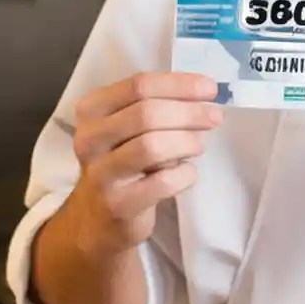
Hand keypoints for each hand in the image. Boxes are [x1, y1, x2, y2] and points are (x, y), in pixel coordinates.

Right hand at [63, 72, 221, 259]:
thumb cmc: (123, 161)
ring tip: (198, 146)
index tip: (210, 89)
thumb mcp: (128, 127)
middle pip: (147, 113)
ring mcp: (101, 173)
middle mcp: (89, 138)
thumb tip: (205, 92)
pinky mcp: (118, 204)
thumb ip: (157, 104)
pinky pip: (163, 182)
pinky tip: (187, 173)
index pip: (139, 85)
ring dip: (187, 142)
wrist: (96, 218)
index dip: (180, 85)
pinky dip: (185, 174)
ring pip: (153, 146)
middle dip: (189, 113)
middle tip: (215, 117)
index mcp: (92, 109)